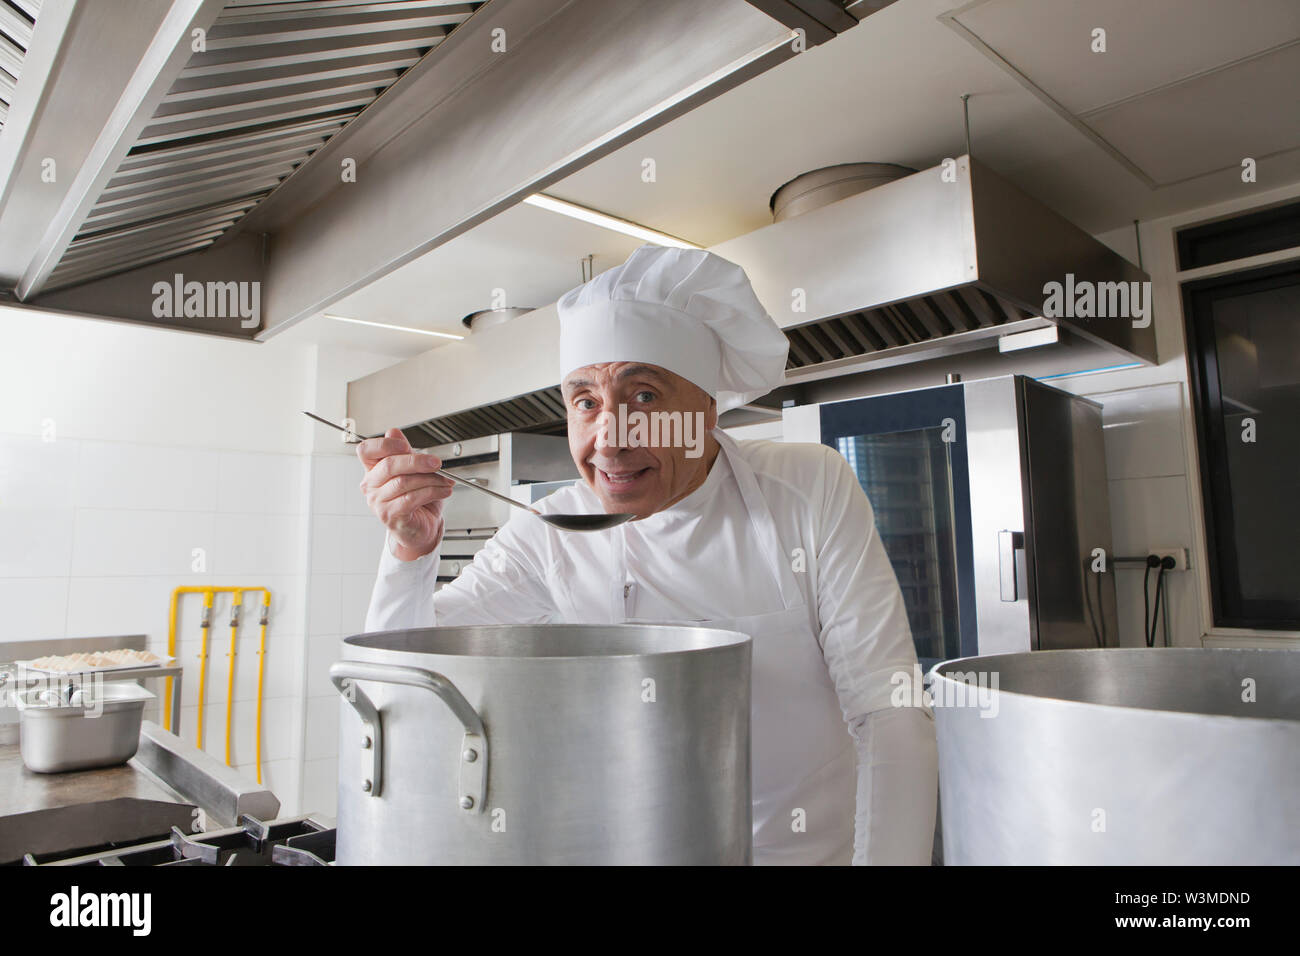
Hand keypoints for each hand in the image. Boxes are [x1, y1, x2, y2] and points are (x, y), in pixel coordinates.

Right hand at [357, 427, 451, 560]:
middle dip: (417, 461)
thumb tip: (393, 432)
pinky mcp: (390, 515)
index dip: (384, 445)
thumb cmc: (416, 499)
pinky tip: (443, 491)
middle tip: (437, 462)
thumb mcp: (413, 471)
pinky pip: (411, 498)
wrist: (422, 528)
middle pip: (389, 465)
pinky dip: (432, 492)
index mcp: (373, 470)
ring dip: (431, 479)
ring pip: (404, 482)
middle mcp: (371, 485)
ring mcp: (378, 502)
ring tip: (445, 480)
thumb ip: (403, 452)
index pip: (366, 451)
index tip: (405, 445)